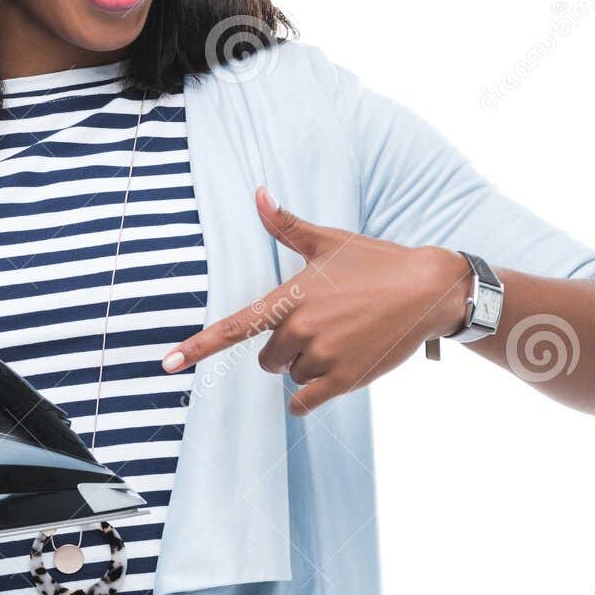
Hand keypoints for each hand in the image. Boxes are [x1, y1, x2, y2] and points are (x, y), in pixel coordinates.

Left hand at [160, 188, 469, 413]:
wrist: (427, 290)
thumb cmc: (375, 262)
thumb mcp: (327, 241)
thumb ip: (285, 225)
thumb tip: (258, 192)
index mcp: (289, 298)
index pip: (234, 326)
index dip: (197, 346)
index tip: (167, 363)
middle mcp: (300, 330)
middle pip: (267, 359)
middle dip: (285, 349)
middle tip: (322, 327)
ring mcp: (322, 357)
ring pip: (291, 377)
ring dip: (308, 367)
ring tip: (342, 339)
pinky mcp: (345, 380)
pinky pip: (305, 402)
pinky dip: (308, 398)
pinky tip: (328, 379)